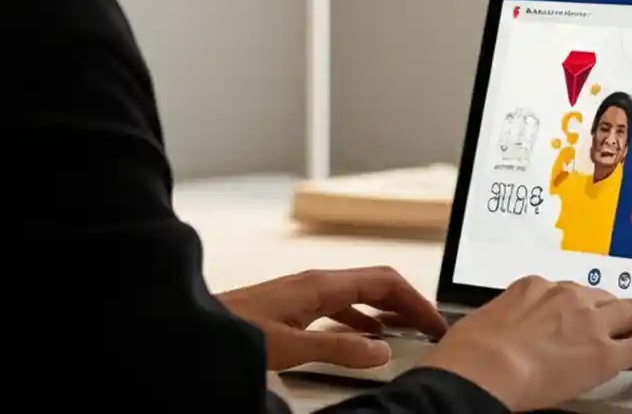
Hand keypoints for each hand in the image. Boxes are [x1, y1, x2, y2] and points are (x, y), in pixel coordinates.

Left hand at [217, 266, 447, 370]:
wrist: (195, 325)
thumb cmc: (234, 329)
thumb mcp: (290, 347)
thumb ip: (338, 349)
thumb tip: (382, 350)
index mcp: (322, 284)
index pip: (384, 282)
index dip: (416, 301)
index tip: (436, 323)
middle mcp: (317, 282)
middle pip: (376, 284)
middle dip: (407, 303)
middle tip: (431, 329)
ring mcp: (306, 292)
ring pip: (360, 295)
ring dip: (387, 312)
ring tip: (407, 334)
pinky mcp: (295, 305)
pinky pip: (342, 307)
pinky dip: (363, 320)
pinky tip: (365, 339)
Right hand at [420, 275, 631, 411]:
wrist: (484, 367)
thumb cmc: (472, 350)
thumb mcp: (483, 321)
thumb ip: (501, 321)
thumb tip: (491, 334)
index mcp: (535, 288)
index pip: (567, 291)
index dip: (580, 304)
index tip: (582, 313)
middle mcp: (567, 297)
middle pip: (604, 297)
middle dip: (615, 309)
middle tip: (623, 321)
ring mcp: (589, 323)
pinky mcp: (605, 353)